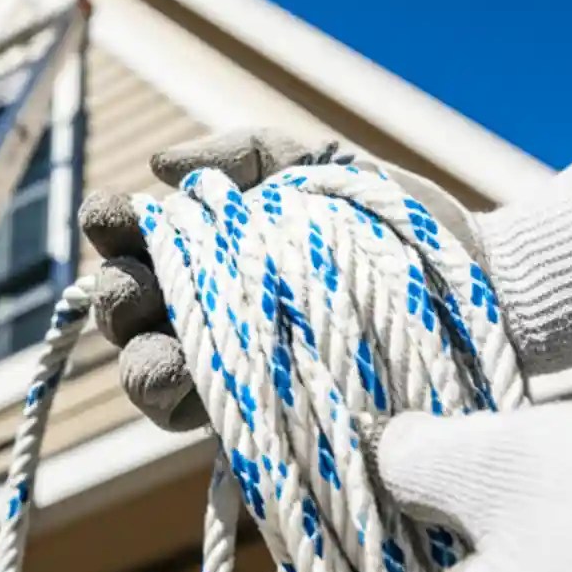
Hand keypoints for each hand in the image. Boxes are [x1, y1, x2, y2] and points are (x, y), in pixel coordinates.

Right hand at [80, 125, 571, 428]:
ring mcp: (234, 364)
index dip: (113, 230)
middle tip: (118, 290)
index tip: (108, 217)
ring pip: (154, 373)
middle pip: (132, 314)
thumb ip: (241, 153)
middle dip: (114, 302)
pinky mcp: (265, 411)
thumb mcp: (311, 164)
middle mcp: (207, 309)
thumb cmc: (380, 215)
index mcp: (206, 250)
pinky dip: (186, 407)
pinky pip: (206, 419)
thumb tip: (161, 163)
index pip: (138, 245)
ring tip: (153, 356)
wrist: (463, 269)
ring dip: (140, 365)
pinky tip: (188, 384)